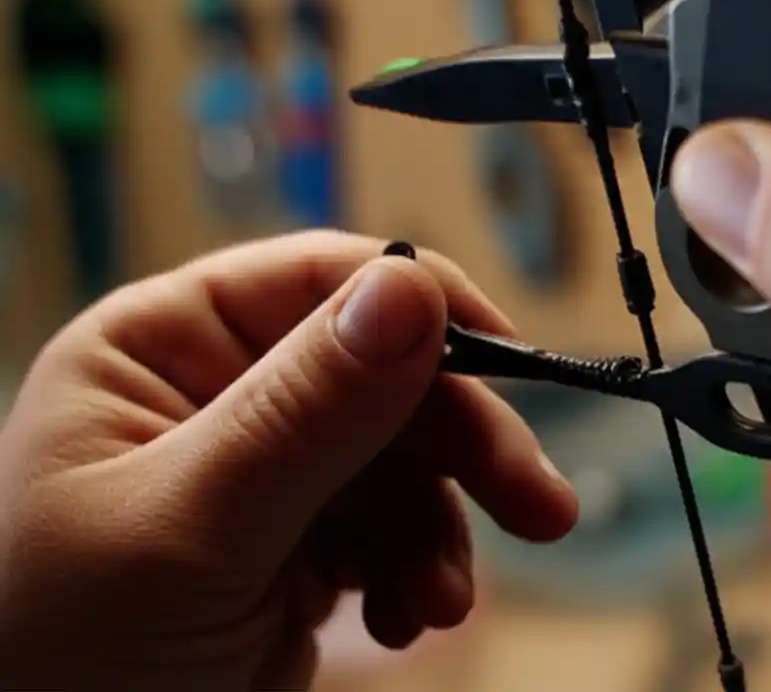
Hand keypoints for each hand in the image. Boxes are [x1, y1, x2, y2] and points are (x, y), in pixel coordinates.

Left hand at [0, 231, 577, 689]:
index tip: (513, 360)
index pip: (318, 282)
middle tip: (541, 507)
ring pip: (402, 462)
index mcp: (162, 347)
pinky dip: (414, 573)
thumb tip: (415, 290)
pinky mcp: (292, 547)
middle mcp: (216, 395)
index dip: (424, 307)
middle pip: (384, 376)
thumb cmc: (62, 656)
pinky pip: (390, 531)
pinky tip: (404, 619)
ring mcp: (260, 475)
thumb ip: (307, 413)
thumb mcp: (189, 529)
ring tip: (438, 605)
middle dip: (462, 447)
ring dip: (439, 531)